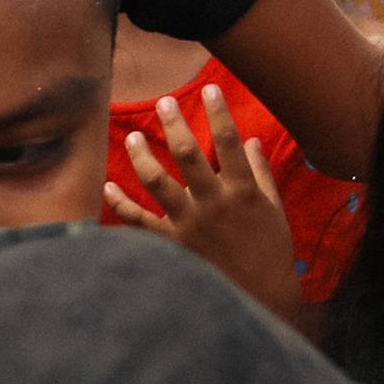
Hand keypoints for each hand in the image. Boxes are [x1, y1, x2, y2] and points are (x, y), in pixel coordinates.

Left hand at [108, 89, 299, 315]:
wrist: (258, 296)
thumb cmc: (271, 252)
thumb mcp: (274, 209)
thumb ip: (261, 173)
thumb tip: (250, 140)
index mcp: (243, 190)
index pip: (228, 140)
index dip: (219, 111)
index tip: (211, 88)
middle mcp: (213, 202)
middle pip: (187, 152)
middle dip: (174, 122)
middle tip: (164, 102)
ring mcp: (188, 223)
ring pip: (156, 181)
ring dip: (141, 155)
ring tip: (134, 137)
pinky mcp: (170, 244)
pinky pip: (138, 220)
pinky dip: (119, 203)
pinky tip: (108, 185)